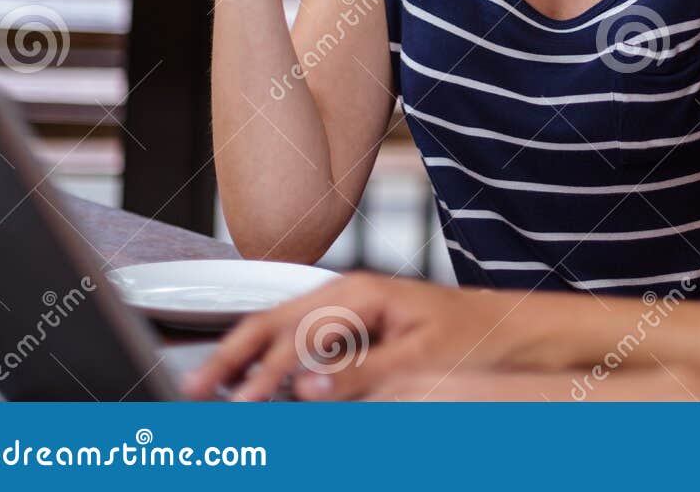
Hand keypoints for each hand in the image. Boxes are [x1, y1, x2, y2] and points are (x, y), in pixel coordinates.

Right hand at [181, 273, 527, 401]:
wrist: (507, 327)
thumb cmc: (473, 335)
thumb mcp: (420, 358)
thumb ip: (360, 373)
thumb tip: (303, 388)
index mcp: (360, 293)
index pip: (292, 334)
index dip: (260, 374)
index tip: (235, 407)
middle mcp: (348, 295)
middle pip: (272, 323)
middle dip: (229, 357)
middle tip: (191, 391)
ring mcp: (349, 310)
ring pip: (281, 333)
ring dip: (245, 361)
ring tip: (208, 391)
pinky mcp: (354, 329)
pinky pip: (304, 345)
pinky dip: (275, 366)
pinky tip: (258, 387)